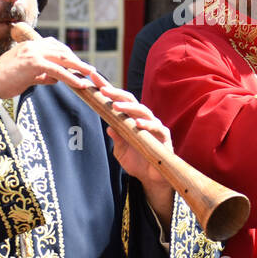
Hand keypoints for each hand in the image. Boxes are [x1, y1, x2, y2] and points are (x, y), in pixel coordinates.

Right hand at [0, 37, 96, 100]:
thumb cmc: (3, 83)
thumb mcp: (25, 76)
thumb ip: (40, 75)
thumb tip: (55, 78)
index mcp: (29, 46)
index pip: (54, 46)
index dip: (67, 55)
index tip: (78, 64)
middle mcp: (32, 46)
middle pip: (61, 50)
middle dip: (76, 60)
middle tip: (89, 70)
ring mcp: (32, 53)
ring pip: (61, 59)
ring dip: (78, 67)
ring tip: (90, 74)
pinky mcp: (33, 63)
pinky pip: (57, 70)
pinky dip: (70, 77)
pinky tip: (79, 84)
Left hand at [98, 83, 175, 213]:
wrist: (152, 179)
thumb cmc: (136, 161)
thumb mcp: (120, 150)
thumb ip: (116, 138)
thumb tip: (109, 127)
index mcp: (131, 119)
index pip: (118, 100)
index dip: (107, 89)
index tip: (93, 79)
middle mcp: (143, 118)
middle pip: (130, 100)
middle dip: (116, 93)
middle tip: (102, 89)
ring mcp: (154, 126)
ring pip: (142, 111)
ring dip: (128, 107)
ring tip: (115, 105)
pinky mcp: (163, 137)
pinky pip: (156, 128)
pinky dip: (147, 125)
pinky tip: (137, 124)